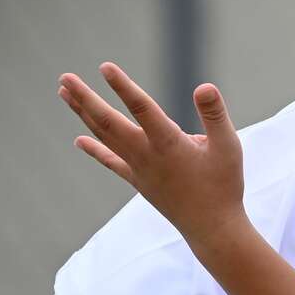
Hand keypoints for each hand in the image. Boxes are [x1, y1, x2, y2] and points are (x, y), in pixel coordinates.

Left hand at [58, 63, 245, 247]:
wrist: (212, 228)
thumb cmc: (224, 185)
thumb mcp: (229, 146)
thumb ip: (215, 115)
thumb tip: (204, 86)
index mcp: (169, 144)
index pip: (141, 108)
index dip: (123, 86)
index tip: (104, 67)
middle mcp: (146, 155)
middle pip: (108, 122)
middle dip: (86, 98)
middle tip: (64, 78)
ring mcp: (138, 169)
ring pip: (104, 137)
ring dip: (83, 114)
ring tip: (65, 94)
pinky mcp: (139, 181)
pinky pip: (111, 162)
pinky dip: (94, 150)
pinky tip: (79, 140)